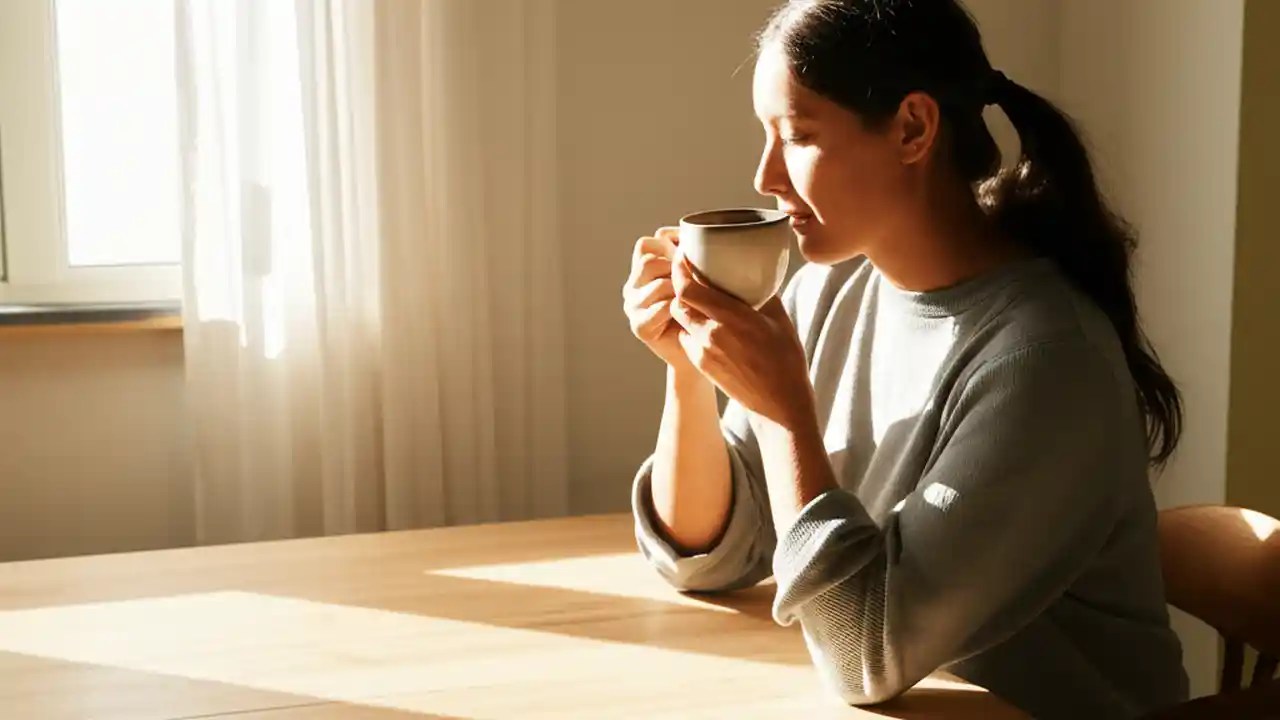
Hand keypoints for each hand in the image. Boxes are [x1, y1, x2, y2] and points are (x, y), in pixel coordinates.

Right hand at [622, 227, 692, 370]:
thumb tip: (705, 234)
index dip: (669, 245)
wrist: (703, 351)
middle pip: (648, 260)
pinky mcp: (638, 325)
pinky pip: (660, 308)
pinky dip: (678, 309)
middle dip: (675, 269)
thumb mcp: (700, 276)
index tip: (691, 256)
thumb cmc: (705, 309)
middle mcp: (633, 285)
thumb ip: (693, 256)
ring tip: (695, 300)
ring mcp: (632, 306)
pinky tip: (689, 314)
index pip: (646, 244)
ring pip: (657, 284)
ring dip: (679, 290)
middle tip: (696, 283)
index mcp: (644, 269)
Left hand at [669, 255, 815, 429]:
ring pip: (680, 319)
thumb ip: (762, 295)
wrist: (779, 405)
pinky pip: (687, 337)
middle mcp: (711, 333)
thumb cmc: (785, 361)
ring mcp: (703, 351)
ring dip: (685, 306)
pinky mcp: (701, 364)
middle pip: (678, 301)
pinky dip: (691, 326)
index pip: (688, 288)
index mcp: (731, 318)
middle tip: (690, 273)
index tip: (684, 255)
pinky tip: (706, 324)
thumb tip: (754, 274)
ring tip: (699, 299)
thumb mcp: (780, 320)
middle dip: (680, 285)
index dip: (681, 269)